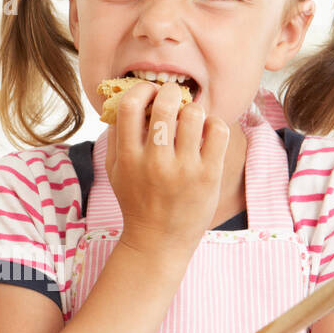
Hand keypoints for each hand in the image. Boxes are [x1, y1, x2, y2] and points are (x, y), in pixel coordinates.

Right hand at [108, 80, 229, 255]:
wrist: (159, 241)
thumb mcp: (115, 172)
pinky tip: (207, 133)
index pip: (131, 106)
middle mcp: (155, 162)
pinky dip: (214, 124)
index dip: (142, 90)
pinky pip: (218, 130)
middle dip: (171, 93)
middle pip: (166, 105)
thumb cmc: (137, 201)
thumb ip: (115, 137)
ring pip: (194, 114)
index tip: (148, 95)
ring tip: (191, 120)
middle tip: (174, 99)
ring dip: (193, 110)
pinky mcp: (208, 175)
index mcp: (129, 158)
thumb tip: (121, 100)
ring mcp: (184, 169)